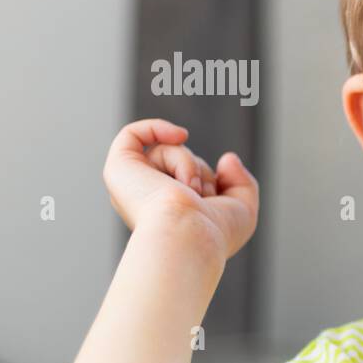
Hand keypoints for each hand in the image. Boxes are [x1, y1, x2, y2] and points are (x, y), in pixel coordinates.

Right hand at [103, 118, 258, 260]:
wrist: (189, 234)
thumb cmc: (216, 232)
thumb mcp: (242, 208)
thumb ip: (242, 182)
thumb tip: (227, 158)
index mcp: (169, 212)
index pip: (192, 180)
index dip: (213, 182)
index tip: (220, 198)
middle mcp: (146, 199)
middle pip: (182, 162)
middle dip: (204, 173)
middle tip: (204, 198)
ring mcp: (132, 184)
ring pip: (168, 150)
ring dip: (189, 164)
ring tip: (190, 190)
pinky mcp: (119, 168)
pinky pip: (133, 134)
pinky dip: (156, 127)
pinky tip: (180, 135)